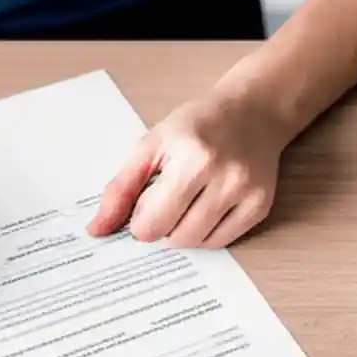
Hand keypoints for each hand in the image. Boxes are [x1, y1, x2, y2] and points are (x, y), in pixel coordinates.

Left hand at [87, 85, 290, 247]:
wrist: (251, 112)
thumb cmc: (196, 126)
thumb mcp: (150, 146)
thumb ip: (120, 189)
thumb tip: (96, 230)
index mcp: (191, 158)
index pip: (151, 224)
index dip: (140, 220)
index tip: (145, 202)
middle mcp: (224, 177)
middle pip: (174, 237)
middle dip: (162, 225)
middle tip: (168, 198)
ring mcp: (246, 194)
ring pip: (197, 243)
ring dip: (182, 231)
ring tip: (187, 201)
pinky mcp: (260, 206)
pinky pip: (221, 242)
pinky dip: (205, 233)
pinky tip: (206, 207)